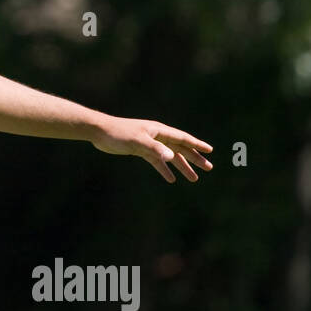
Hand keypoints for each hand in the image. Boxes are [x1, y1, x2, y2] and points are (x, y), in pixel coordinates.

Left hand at [90, 115, 212, 182]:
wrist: (100, 132)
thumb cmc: (119, 133)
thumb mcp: (138, 142)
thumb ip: (155, 149)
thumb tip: (171, 157)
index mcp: (159, 131)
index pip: (183, 138)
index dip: (197, 145)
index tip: (210, 151)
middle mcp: (157, 136)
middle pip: (180, 148)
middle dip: (194, 158)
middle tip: (208, 168)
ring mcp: (149, 143)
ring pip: (170, 156)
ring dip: (182, 166)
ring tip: (194, 178)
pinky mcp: (141, 150)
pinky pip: (157, 161)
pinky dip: (164, 169)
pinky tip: (171, 179)